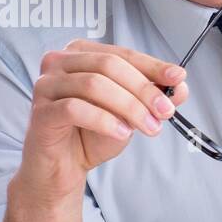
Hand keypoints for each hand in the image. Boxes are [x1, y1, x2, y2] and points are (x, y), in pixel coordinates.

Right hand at [16, 39, 189, 206]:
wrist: (64, 168)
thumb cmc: (92, 134)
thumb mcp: (130, 114)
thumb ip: (152, 98)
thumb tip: (181, 87)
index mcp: (81, 53)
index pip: (122, 53)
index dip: (152, 65)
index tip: (178, 78)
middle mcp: (59, 62)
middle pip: (109, 65)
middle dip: (143, 89)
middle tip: (165, 111)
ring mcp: (46, 85)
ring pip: (93, 84)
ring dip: (129, 106)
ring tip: (149, 127)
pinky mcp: (40, 111)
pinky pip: (74, 108)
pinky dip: (104, 120)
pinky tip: (122, 133)